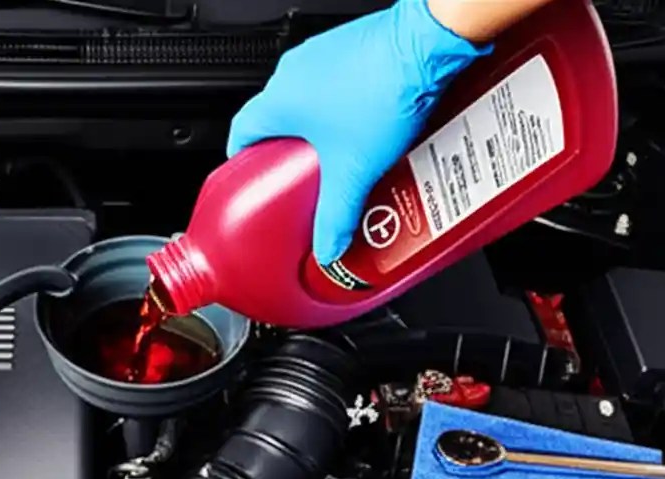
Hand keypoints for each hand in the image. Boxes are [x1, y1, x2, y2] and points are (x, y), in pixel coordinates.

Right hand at [225, 0, 487, 264]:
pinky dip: (340, 101)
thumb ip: (335, 215)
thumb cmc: (385, 92)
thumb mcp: (354, 170)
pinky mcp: (348, 46)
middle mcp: (291, 73)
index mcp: (277, 101)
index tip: (251, 176)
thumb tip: (328, 246)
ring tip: (340, 152)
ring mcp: (319, 54)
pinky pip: (332, 79)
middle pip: (273, 119)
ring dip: (316, 124)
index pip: (239, 133)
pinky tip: (364, 121)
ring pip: (304, 98)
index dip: (242, 159)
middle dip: (286, 149)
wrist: (425, 46)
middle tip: (302, 174)